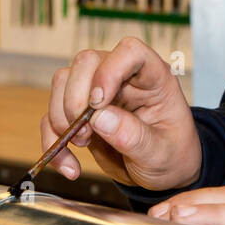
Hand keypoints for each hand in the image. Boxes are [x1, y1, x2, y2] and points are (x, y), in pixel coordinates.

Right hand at [41, 38, 200, 189]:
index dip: (110, 70)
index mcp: (154, 78)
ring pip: (63, 81)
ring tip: (81, 145)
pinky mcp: (80, 113)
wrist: (163, 173)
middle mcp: (123, 78)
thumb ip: (135, 137)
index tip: (98, 103)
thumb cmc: (172, 155)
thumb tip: (100, 118)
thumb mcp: (162, 154)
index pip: (131, 51)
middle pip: (86, 62)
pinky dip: (52, 141)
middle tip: (87, 134)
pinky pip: (52, 115)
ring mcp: (98, 92)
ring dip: (61, 116)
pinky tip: (68, 165)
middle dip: (77, 99)